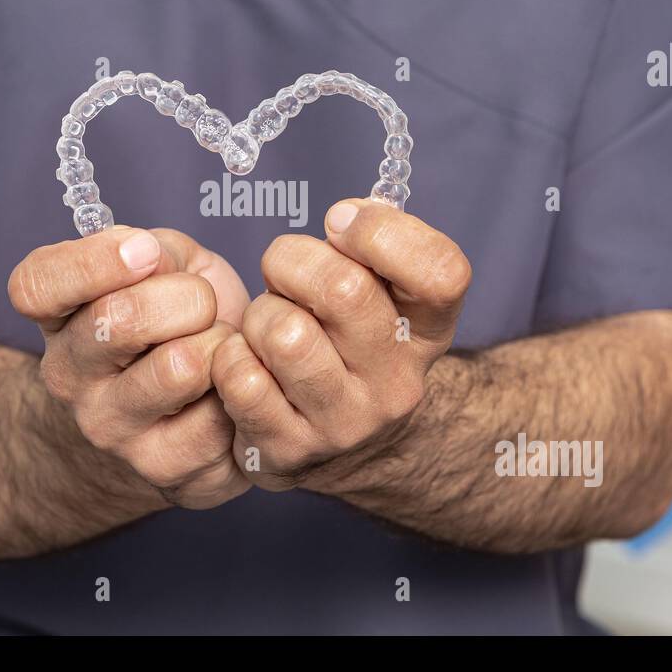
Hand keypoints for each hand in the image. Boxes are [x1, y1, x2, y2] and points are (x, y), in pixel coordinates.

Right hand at [8, 226, 251, 508]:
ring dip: (219, 345)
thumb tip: (145, 255)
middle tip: (203, 305)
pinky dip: (242, 391)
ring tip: (217, 349)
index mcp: (57, 316)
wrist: (198, 404)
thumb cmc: (180, 316)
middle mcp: (68, 378)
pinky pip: (220, 417)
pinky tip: (230, 391)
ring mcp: (110, 430)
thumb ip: (151, 249)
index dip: (93, 263)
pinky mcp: (164, 471)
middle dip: (188, 297)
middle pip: (121, 318)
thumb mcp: (165, 263)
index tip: (146, 252)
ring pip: (179, 367)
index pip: (36, 287)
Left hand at [212, 199, 470, 492]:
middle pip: (344, 290)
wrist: (346, 445)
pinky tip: (247, 362)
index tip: (340, 223)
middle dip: (293, 261)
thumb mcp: (383, 294)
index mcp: (428, 333)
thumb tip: (345, 218)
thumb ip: (374, 245)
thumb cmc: (350, 341)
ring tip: (267, 325)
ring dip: (260, 314)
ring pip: (284, 335)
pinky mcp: (288, 453)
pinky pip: (240, 378)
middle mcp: (398, 385)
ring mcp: (345, 424)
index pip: (441, 273)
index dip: (382, 232)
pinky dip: (231, 357)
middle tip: (282, 272)